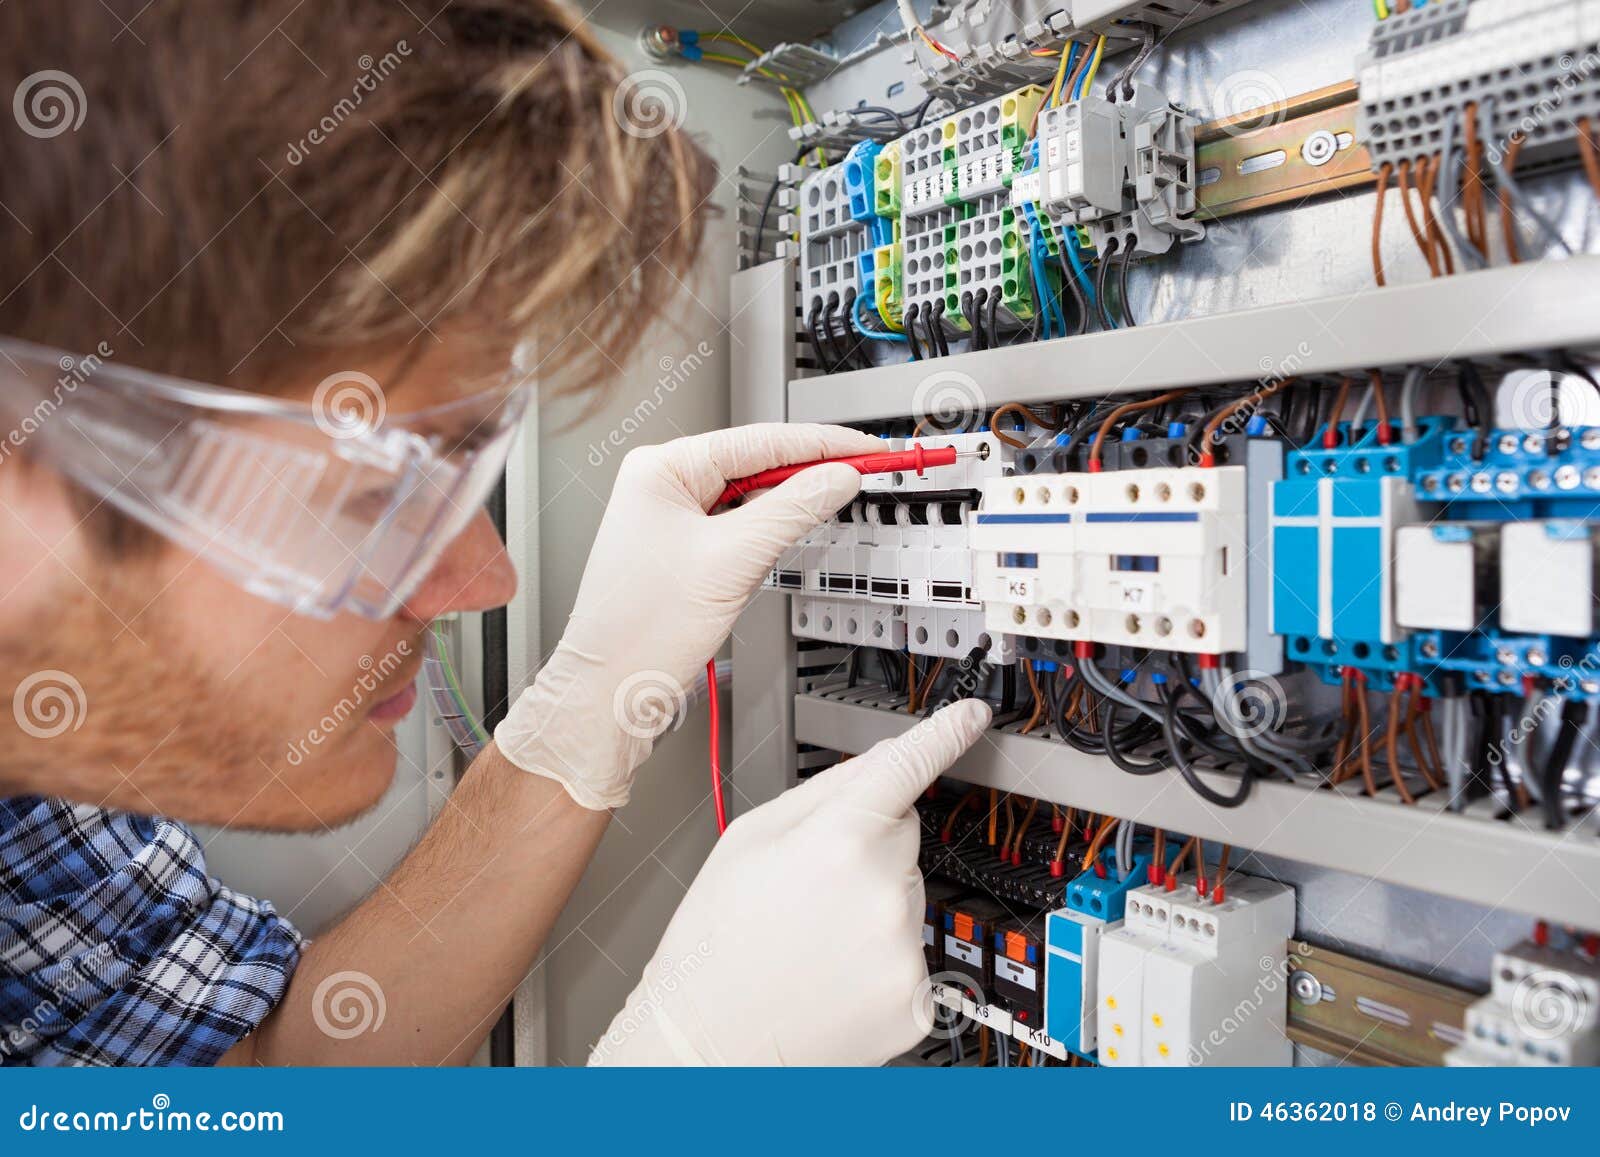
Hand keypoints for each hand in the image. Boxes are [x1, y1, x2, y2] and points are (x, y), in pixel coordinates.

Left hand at [494, 423, 884, 809]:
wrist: (611, 693)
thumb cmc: (640, 632)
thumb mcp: (732, 561)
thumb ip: (791, 511)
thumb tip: (836, 478)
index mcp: (660, 469)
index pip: (759, 441)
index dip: (823, 444)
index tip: (868, 450)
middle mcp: (661, 485)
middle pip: (756, 463)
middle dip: (811, 469)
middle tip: (866, 471)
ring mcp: (670, 519)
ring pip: (749, 496)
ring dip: (792, 500)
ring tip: (838, 497)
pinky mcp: (681, 551)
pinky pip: (737, 526)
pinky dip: (771, 527)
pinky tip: (796, 528)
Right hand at [588, 699, 992, 1065]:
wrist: (704, 1043)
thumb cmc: (713, 941)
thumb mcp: (748, 839)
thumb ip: (824, 791)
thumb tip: (881, 763)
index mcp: (837, 839)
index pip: (909, 767)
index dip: (946, 734)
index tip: (973, 717)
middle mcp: (883, 891)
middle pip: (903, 834)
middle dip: (867, 847)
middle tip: (807, 888)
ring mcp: (904, 949)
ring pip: (909, 893)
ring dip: (873, 904)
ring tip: (811, 938)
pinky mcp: (915, 997)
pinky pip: (913, 950)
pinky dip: (882, 957)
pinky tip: (833, 973)